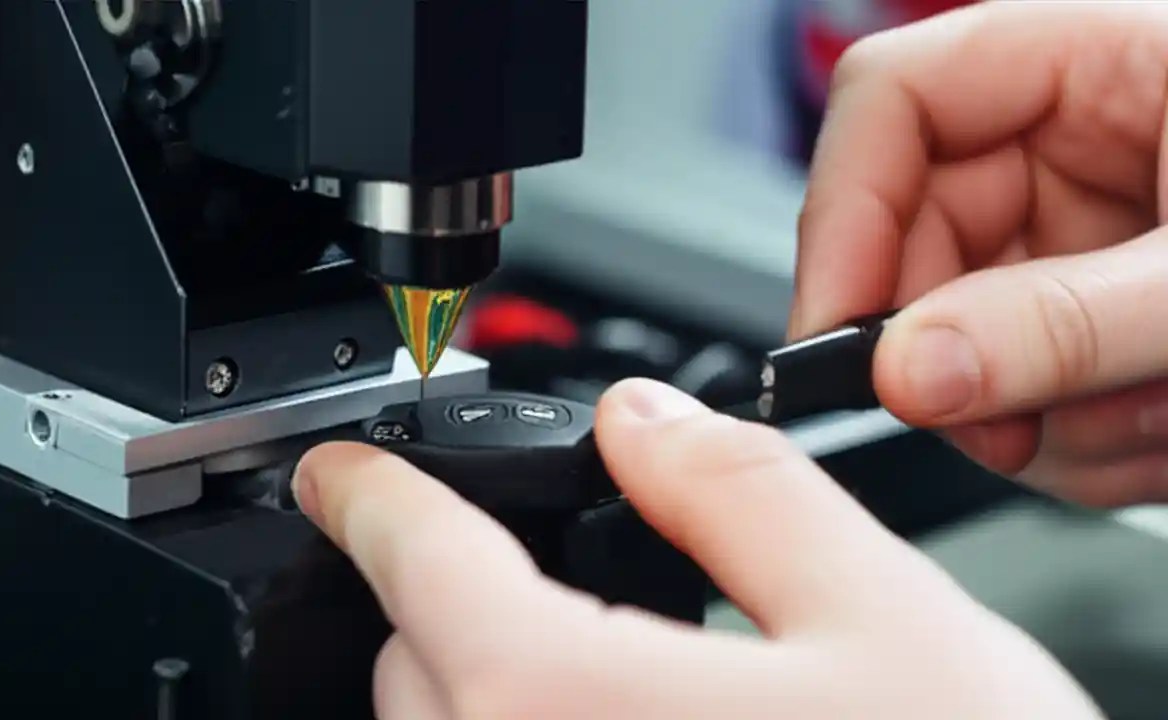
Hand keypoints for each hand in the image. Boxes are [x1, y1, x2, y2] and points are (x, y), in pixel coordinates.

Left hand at [292, 379, 1098, 718]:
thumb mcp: (889, 622)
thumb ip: (745, 496)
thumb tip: (648, 421)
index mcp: (567, 703)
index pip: (417, 562)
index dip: (370, 494)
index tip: (341, 475)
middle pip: (412, 664)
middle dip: (450, 597)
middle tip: (546, 573)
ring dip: (483, 688)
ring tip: (611, 678)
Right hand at [791, 1, 1167, 505]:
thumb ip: (1063, 321)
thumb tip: (910, 370)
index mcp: (1094, 64)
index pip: (891, 101)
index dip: (843, 216)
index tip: (840, 334)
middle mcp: (1072, 146)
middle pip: (911, 240)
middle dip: (945, 356)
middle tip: (993, 424)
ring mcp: (1080, 233)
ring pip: (961, 335)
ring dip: (1030, 416)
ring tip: (1138, 424)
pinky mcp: (1099, 309)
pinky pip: (1022, 383)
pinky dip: (1073, 437)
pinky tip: (1150, 430)